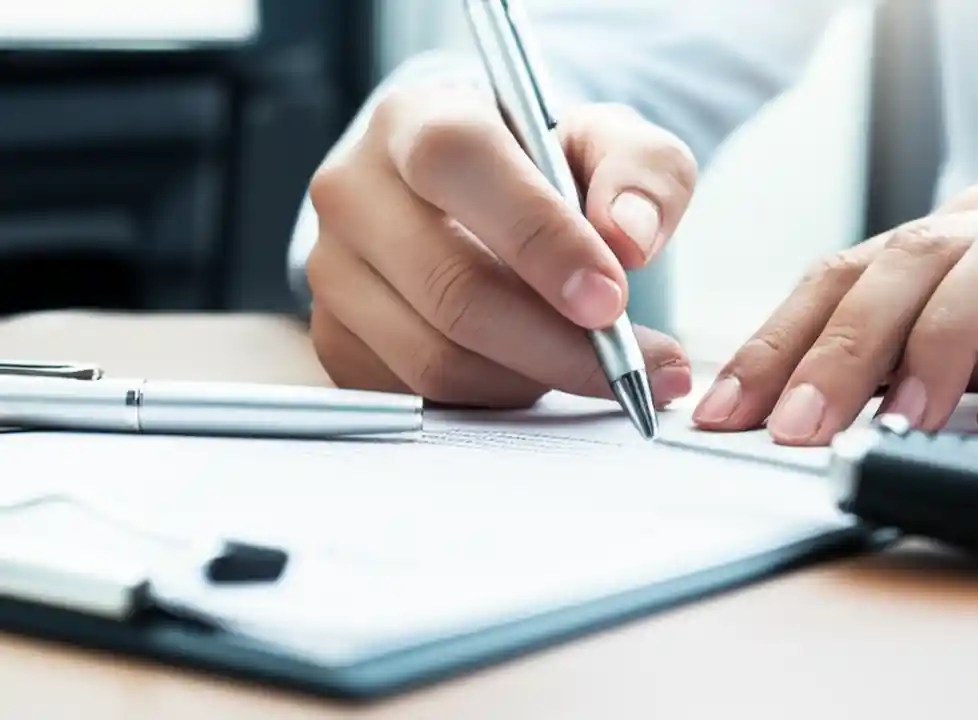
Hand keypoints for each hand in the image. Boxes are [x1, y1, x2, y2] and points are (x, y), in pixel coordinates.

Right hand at [305, 79, 697, 406]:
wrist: (477, 206)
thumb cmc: (542, 171)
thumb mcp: (609, 146)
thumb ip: (641, 174)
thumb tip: (629, 239)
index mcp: (415, 121)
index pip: (457, 164)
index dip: (537, 237)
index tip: (608, 299)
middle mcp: (354, 193)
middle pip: (450, 286)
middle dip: (557, 343)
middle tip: (632, 367)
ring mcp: (332, 273)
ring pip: (437, 357)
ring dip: (534, 377)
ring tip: (592, 365)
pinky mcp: (333, 341)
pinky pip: (422, 398)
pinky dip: (495, 399)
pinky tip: (535, 372)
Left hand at [693, 181, 977, 445]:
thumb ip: (925, 359)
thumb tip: (826, 413)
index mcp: (963, 234)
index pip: (848, 272)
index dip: (779, 338)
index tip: (727, 409)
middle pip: (905, 262)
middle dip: (835, 346)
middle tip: (788, 426)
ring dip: (937, 343)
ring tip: (897, 420)